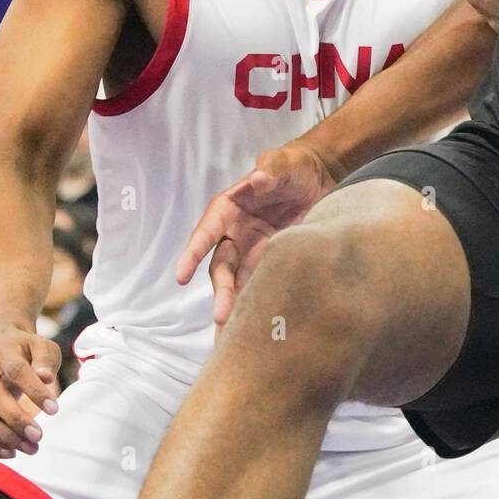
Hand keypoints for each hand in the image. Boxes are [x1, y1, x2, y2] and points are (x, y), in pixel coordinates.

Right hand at [0, 328, 60, 457]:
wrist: (2, 348)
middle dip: (16, 419)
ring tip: (32, 448)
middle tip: (38, 436)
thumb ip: (45, 360)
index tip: (54, 409)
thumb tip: (46, 377)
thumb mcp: (43, 346)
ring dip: (6, 437)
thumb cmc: (28, 350)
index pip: (16, 371)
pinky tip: (12, 453)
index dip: (35, 391)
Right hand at [177, 141, 336, 326]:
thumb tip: (258, 178)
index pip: (207, 232)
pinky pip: (257, 284)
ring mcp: (251, 250)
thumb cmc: (292, 166)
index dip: (192, 253)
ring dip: (233, 305)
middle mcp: (235, 233)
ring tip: (231, 335)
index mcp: (228, 208)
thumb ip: (271, 168)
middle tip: (221, 315)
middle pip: (221, 266)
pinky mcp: (270, 261)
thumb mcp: (282, 163)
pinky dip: (254, 303)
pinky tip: (252, 327)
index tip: (181, 276)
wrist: (317, 177)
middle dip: (220, 290)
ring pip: (236, 282)